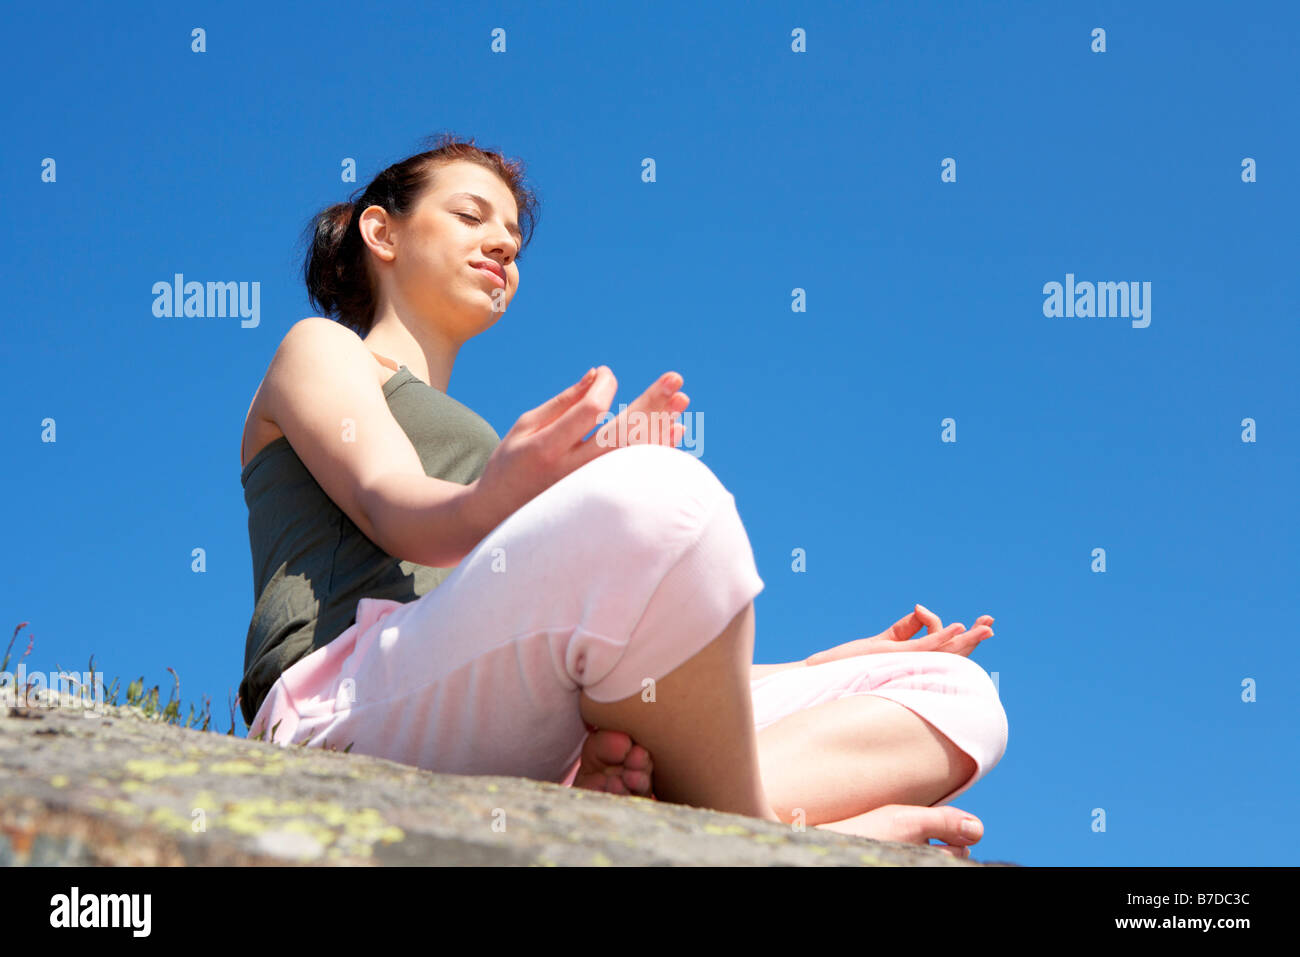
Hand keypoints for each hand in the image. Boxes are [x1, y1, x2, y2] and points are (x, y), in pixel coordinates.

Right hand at [467, 366, 689, 528]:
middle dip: (650, 404)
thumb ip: (563, 402)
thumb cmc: (512, 466)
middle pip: (620, 436)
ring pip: (634, 458)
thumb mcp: (525, 427)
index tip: (607, 375)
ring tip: (682, 401)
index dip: (604, 388)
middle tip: (675, 379)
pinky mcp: (601, 504)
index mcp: (546, 450)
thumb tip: (598, 376)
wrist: (498, 518)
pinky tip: (675, 431)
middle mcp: (570, 473)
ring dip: (661, 427)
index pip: (587, 412)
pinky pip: (637, 477)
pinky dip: (658, 452)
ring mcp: (588, 492)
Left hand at [804, 604, 993, 666]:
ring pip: (946, 652)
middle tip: (991, 622)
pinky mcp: (898, 657)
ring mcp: (909, 663)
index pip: (944, 649)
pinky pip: (927, 647)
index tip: (960, 617)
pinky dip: (943, 636)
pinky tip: (957, 626)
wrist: (827, 675)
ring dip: (967, 639)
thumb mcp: (884, 641)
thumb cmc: (854, 663)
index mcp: (914, 664)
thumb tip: (922, 609)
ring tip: (986, 627)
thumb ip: (906, 627)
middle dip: (974, 638)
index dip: (958, 635)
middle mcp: (916, 667)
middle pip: (953, 653)